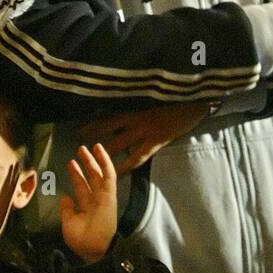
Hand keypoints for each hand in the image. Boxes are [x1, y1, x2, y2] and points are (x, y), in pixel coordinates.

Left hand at [59, 143, 117, 263]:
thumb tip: (65, 197)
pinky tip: (100, 150)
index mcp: (86, 207)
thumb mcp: (68, 222)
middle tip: (80, 150)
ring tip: (86, 148)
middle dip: (85, 164)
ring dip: (93, 160)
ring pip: (99, 174)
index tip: (70, 163)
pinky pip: (109, 175)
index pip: (81, 187)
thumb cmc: (81, 239)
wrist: (93, 248)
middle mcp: (95, 200)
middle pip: (90, 178)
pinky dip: (105, 162)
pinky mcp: (110, 194)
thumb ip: (67, 209)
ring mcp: (103, 197)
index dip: (76, 175)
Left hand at [79, 101, 208, 174]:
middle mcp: (136, 117)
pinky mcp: (157, 140)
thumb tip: (123, 115)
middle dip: (94, 137)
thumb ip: (138, 108)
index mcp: (135, 107)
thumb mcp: (153, 101)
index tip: (79, 130)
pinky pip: (139, 155)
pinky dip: (128, 164)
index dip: (94, 122)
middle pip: (110, 127)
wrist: (194, 102)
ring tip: (92, 164)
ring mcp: (146, 129)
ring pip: (121, 143)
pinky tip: (119, 172)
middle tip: (78, 147)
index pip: (109, 115)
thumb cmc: (174, 100)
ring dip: (106, 153)